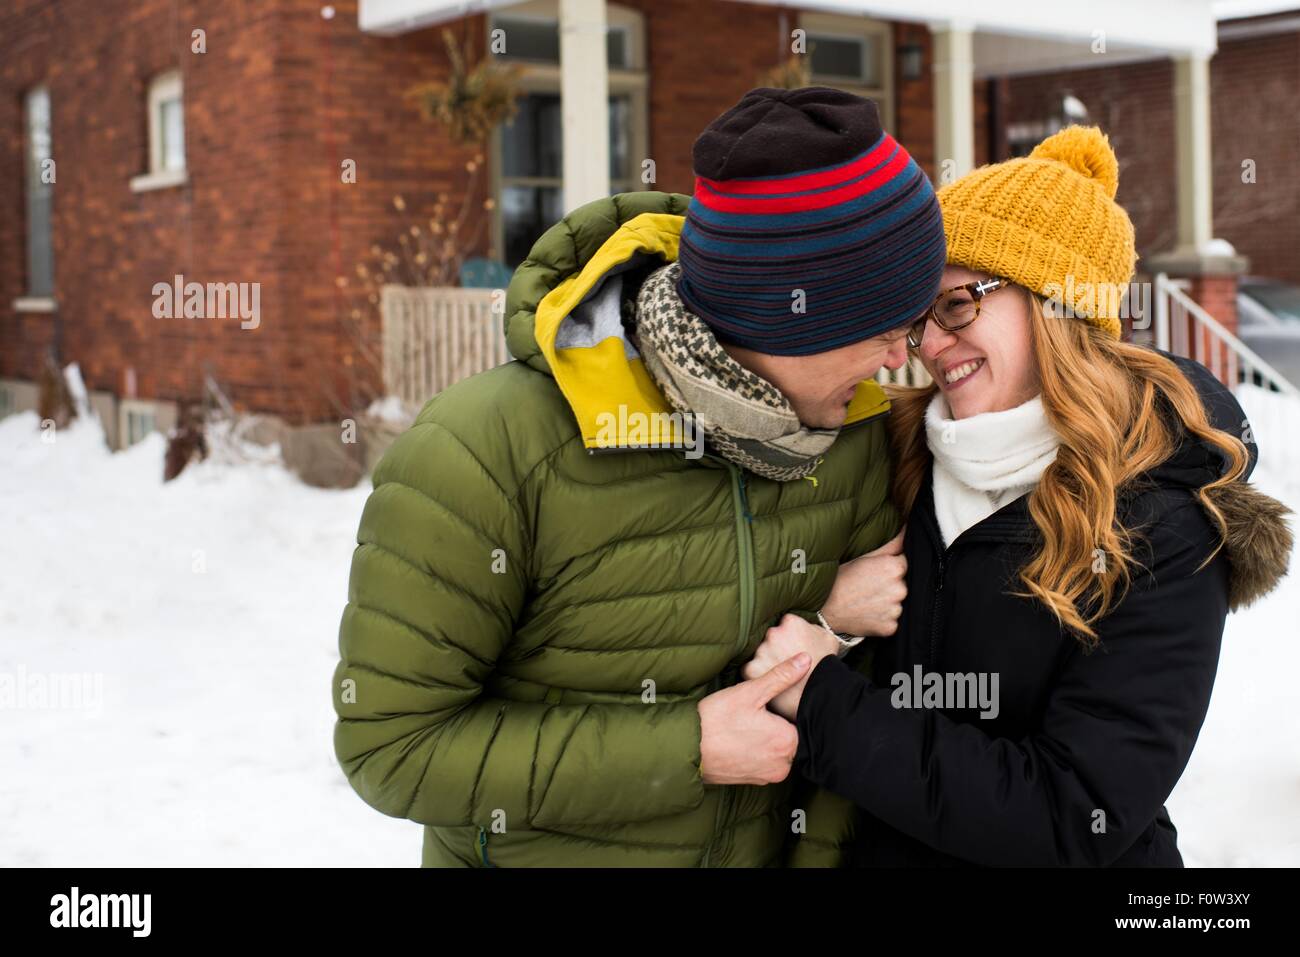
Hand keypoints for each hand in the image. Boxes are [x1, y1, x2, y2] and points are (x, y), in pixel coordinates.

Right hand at [698, 654, 809, 785]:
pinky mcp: (755, 782)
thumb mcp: (750, 692)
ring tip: (747, 726)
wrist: (686, 749)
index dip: (786, 710)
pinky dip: (757, 751)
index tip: (769, 704)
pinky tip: (741, 739)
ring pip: (778, 750)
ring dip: (768, 738)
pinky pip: (765, 762)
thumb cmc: (716, 720)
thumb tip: (805, 660)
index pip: (801, 721)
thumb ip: (781, 676)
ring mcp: (768, 776)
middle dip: (778, 724)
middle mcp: (784, 765)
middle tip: (755, 714)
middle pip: (791, 737)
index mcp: (788, 741)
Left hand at [743, 614, 838, 720]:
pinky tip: (770, 681)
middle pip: (771, 638)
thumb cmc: (828, 667)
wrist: (822, 695)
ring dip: (767, 661)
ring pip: (760, 653)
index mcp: (791, 623)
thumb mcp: (828, 639)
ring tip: (780, 673)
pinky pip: (750, 670)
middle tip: (787, 661)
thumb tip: (808, 628)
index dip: (790, 637)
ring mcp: (761, 651)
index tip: (794, 646)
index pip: (785, 624)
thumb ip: (813, 629)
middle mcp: (773, 634)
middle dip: (777, 648)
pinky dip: (757, 675)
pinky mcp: (752, 670)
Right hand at [821, 530, 906, 636]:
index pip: (904, 564)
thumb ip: (891, 544)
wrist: (825, 608)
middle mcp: (899, 589)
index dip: (889, 567)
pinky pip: (893, 620)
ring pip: (898, 602)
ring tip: (867, 600)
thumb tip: (907, 529)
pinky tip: (869, 612)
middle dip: (890, 584)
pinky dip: (883, 617)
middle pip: (903, 583)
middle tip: (869, 586)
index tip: (875, 572)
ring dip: (887, 601)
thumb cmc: (841, 580)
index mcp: (894, 568)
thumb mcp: (864, 557)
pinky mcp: (891, 627)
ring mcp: (896, 610)